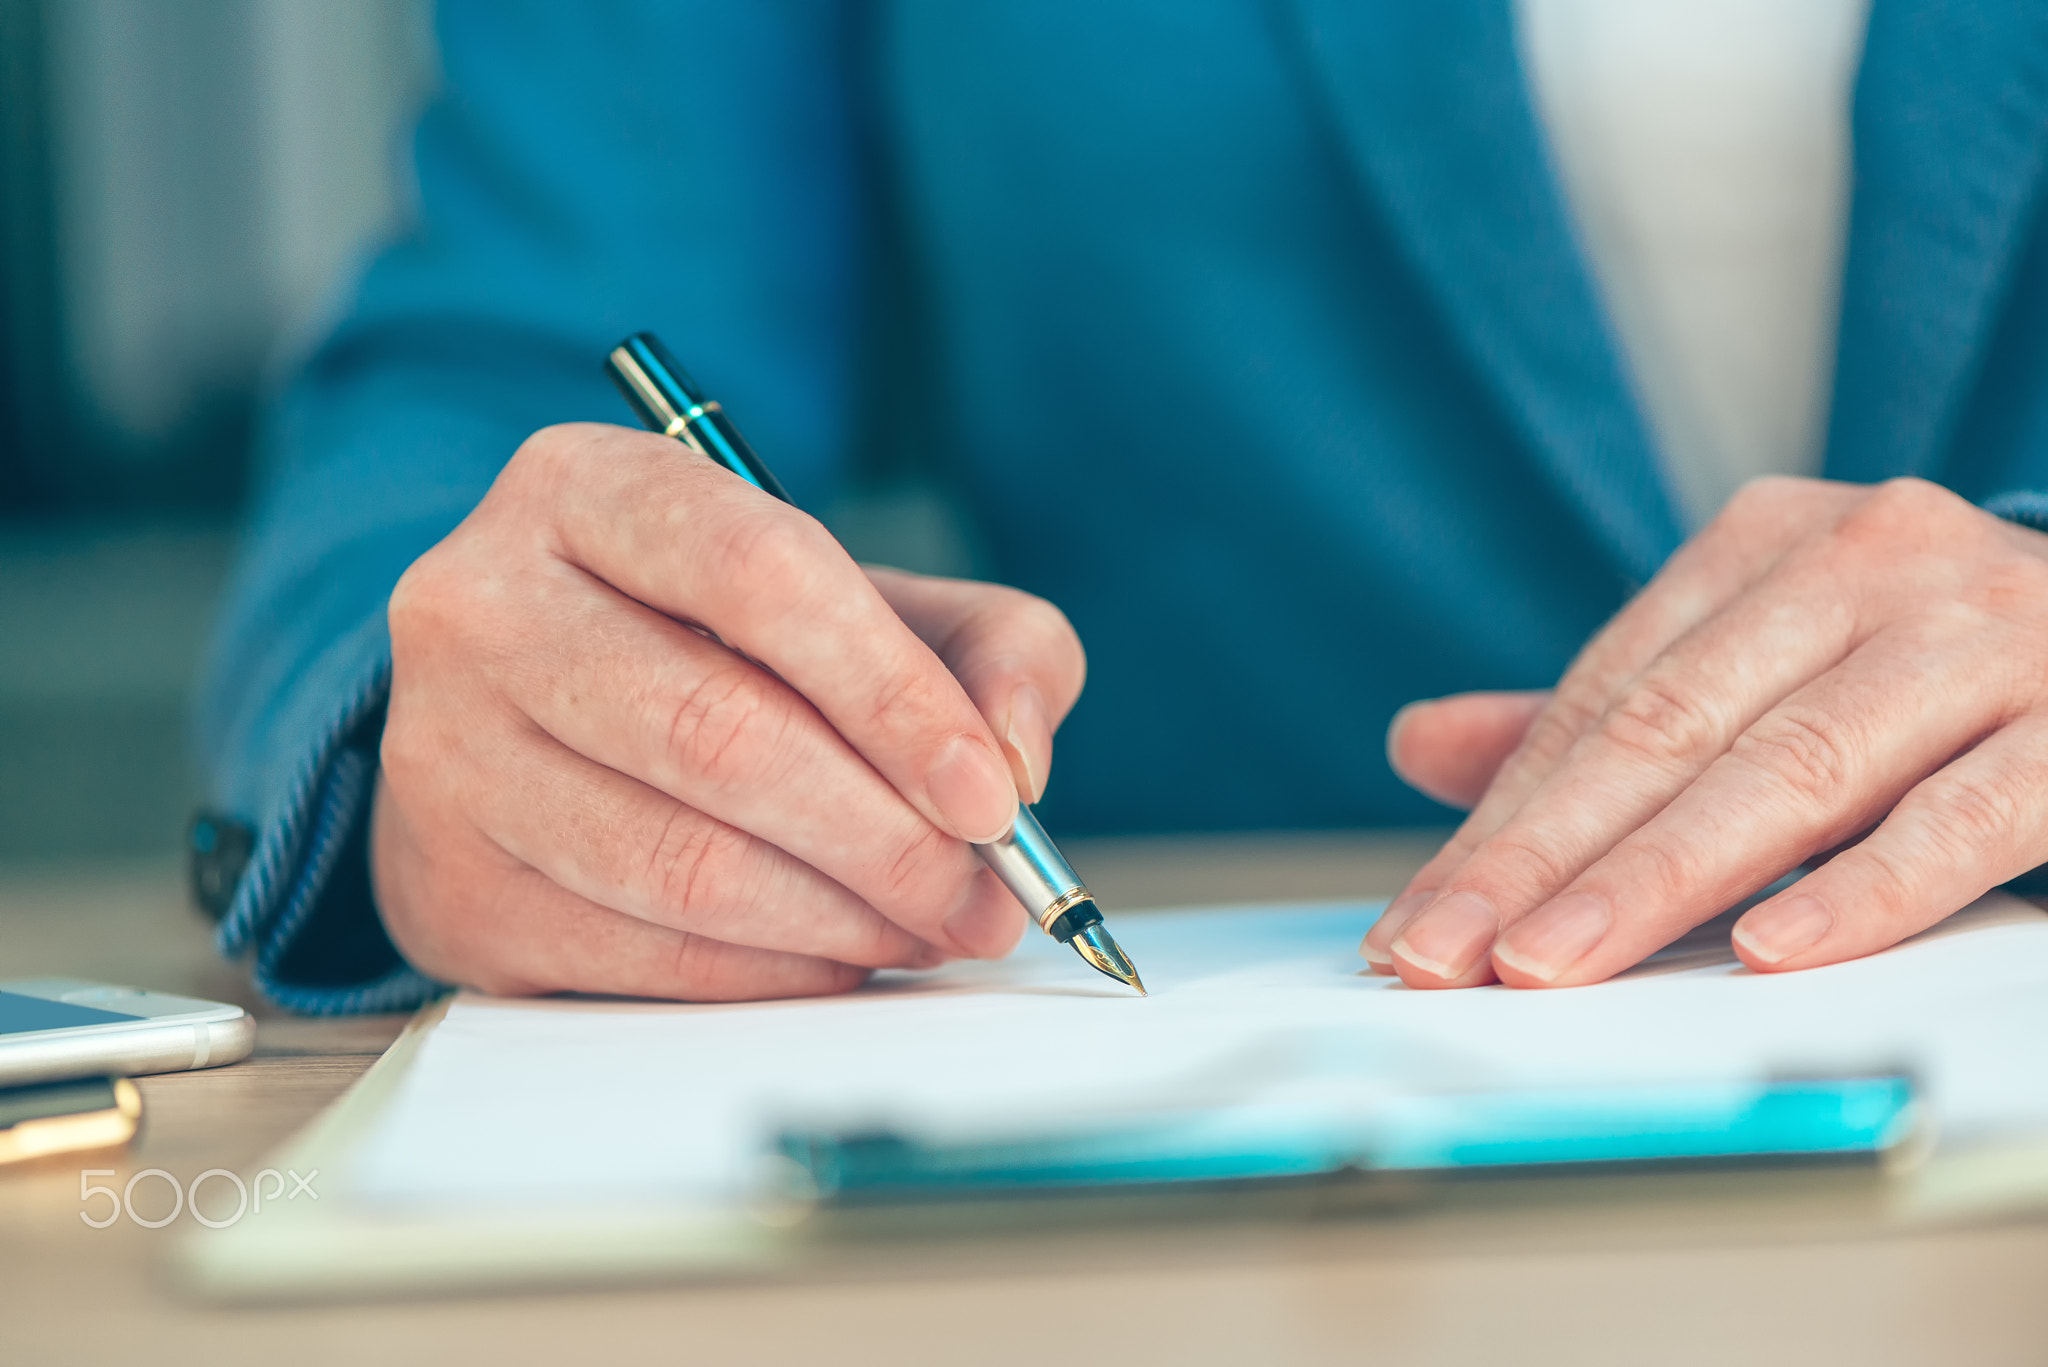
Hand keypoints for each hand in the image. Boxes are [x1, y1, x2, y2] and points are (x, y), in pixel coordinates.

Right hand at [372, 423, 1084, 1000]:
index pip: (761, 574)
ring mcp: (446, 752)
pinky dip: (774, 974)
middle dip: (887, 837)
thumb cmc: (726, 648)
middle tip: (983, 895)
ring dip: (843, 920)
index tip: (993, 795)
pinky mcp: (452, 888)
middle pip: (720, 734)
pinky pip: (644, 957)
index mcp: (586, 487)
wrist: (538, 721)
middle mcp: (483, 603)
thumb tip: (1017, 755)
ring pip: (682, 864)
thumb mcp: (866, 601)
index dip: (895, 695)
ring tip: (930, 926)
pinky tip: (840, 956)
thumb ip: (986, 643)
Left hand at [1364, 476, 2047, 987]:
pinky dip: (1867, 888)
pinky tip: (1773, 951)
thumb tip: (1420, 746)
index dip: (1503, 820)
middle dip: (1543, 857)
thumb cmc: (1926, 663)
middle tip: (1446, 954)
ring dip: (1662, 878)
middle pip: (1670, 730)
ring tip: (1556, 962)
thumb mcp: (1764, 662)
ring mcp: (1984, 634)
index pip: (1604, 699)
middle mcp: (1869, 562)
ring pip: (1795, 769)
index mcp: (1768, 542)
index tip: (1419, 925)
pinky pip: (1967, 815)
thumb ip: (1612, 711)